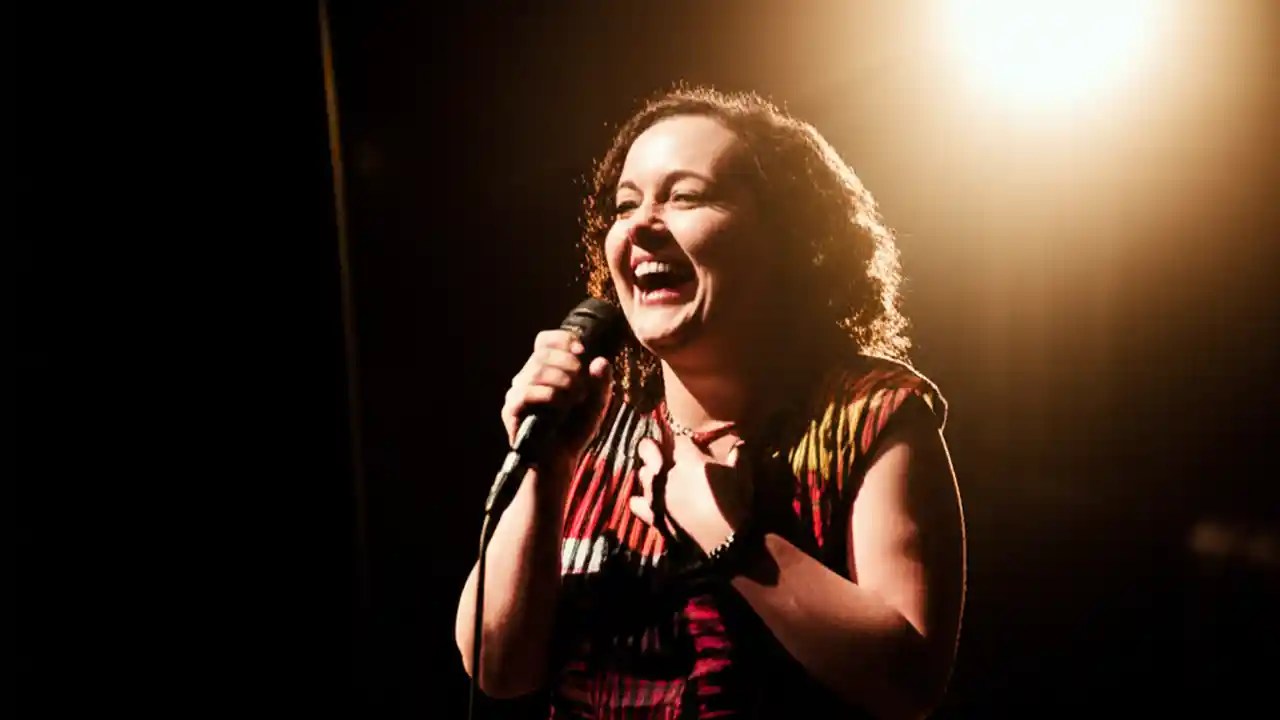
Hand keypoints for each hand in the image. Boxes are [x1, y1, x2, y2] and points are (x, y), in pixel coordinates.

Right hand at [501, 329, 612, 470]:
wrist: (560, 462)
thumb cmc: (575, 430)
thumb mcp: (597, 404)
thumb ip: (602, 382)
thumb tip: (600, 360)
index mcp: (544, 370)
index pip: (544, 340)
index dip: (562, 340)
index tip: (582, 351)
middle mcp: (526, 378)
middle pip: (542, 353)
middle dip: (569, 365)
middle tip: (582, 387)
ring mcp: (516, 394)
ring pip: (536, 371)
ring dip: (563, 381)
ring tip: (576, 399)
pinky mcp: (510, 411)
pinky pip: (525, 392)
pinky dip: (549, 395)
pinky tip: (562, 406)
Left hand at [628, 434, 753, 553]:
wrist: (722, 543)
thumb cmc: (733, 505)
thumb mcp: (742, 477)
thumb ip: (738, 456)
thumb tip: (739, 444)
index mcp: (687, 458)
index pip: (677, 438)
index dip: (683, 442)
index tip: (691, 447)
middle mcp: (666, 471)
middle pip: (648, 449)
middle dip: (655, 449)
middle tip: (667, 456)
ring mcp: (655, 493)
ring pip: (642, 474)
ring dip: (650, 473)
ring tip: (663, 480)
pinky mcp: (652, 514)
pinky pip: (636, 502)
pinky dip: (641, 500)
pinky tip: (650, 502)